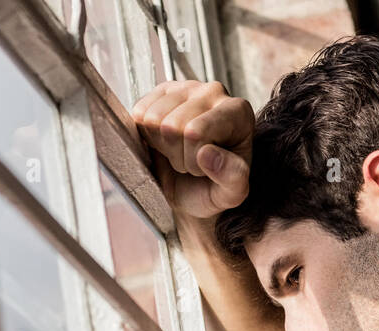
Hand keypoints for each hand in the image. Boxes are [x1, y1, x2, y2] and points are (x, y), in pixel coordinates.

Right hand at [130, 80, 254, 220]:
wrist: (192, 191)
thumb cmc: (212, 188)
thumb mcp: (231, 194)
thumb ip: (231, 177)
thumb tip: (206, 153)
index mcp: (238, 112)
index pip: (197, 132)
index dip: (193, 160)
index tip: (206, 167)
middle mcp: (214, 92)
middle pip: (172, 125)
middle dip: (177, 155)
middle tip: (190, 162)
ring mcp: (186, 88)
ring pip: (152, 118)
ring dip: (162, 145)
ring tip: (178, 152)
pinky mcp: (162, 92)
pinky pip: (139, 113)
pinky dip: (146, 136)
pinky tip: (164, 142)